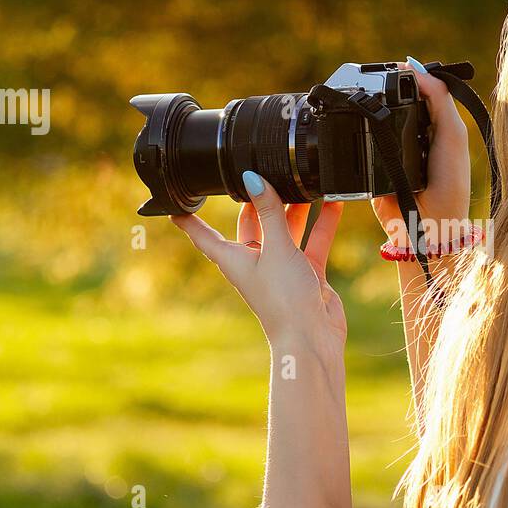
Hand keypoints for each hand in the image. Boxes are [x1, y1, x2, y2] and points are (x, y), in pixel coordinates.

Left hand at [173, 171, 345, 348]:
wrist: (312, 337)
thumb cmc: (284, 300)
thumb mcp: (277, 249)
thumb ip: (270, 213)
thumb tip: (254, 179)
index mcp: (234, 259)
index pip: (204, 236)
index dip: (189, 220)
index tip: (175, 203)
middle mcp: (255, 261)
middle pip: (252, 222)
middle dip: (258, 199)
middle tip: (263, 170)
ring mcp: (282, 266)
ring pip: (285, 228)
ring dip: (295, 207)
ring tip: (303, 178)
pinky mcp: (306, 271)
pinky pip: (312, 240)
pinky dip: (322, 223)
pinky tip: (333, 202)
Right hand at [372, 56, 470, 246]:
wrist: (430, 226)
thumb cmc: (449, 183)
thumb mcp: (452, 135)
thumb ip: (440, 100)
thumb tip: (418, 69)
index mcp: (435, 128)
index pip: (420, 93)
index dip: (410, 77)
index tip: (398, 66)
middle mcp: (412, 137)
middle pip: (396, 102)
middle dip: (386, 90)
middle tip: (376, 78)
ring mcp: (391, 151)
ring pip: (376, 118)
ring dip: (371, 108)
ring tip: (368, 96)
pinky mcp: (372, 165)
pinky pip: (361, 141)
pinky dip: (359, 130)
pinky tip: (360, 120)